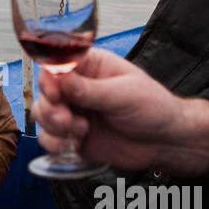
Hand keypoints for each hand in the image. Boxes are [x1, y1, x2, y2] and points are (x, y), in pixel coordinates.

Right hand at [30, 49, 208, 175]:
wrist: (166, 142)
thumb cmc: (153, 108)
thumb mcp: (124, 94)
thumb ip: (90, 89)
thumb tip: (60, 78)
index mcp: (90, 66)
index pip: (57, 64)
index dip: (50, 78)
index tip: (55, 92)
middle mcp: (77, 87)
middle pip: (45, 91)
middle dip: (50, 106)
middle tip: (66, 118)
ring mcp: (74, 112)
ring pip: (43, 114)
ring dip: (52, 125)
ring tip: (77, 131)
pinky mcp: (72, 136)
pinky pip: (49, 138)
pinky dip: (53, 143)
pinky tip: (72, 144)